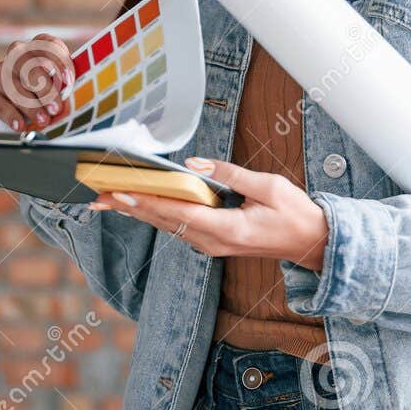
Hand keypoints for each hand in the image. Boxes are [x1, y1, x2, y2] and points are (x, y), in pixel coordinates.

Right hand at [0, 32, 72, 130]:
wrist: (17, 116)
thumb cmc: (44, 99)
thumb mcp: (57, 90)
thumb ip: (64, 88)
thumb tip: (77, 98)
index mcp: (37, 48)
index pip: (48, 45)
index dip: (59, 61)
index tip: (68, 80)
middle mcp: (16, 55)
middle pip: (29, 64)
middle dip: (45, 88)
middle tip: (56, 107)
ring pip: (13, 85)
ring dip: (30, 105)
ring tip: (43, 120)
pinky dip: (10, 115)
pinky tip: (19, 125)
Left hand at [91, 156, 329, 271]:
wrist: (311, 242)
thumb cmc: (294, 213)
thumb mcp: (268, 186)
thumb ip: (231, 174)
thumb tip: (196, 164)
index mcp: (228, 230)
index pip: (179, 213)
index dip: (148, 202)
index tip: (122, 192)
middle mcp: (214, 242)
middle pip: (165, 221)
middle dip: (131, 207)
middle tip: (99, 195)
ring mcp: (212, 245)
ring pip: (167, 225)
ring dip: (139, 210)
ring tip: (110, 198)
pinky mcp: (213, 241)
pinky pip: (178, 225)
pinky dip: (156, 213)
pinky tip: (140, 204)